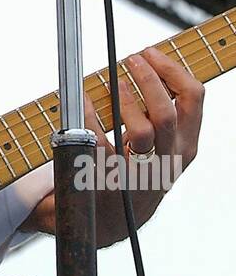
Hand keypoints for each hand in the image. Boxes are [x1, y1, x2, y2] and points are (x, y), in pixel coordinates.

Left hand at [83, 45, 203, 245]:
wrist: (112, 221)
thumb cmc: (136, 171)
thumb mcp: (163, 145)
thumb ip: (166, 111)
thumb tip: (153, 64)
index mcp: (185, 146)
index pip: (194, 99)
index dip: (172, 70)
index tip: (151, 53)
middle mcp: (167, 162)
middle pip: (166, 114)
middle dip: (148, 80)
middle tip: (131, 60)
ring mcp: (140, 175)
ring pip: (140, 132)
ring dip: (126, 101)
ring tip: (115, 82)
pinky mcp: (110, 183)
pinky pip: (99, 144)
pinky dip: (89, 117)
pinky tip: (82, 100)